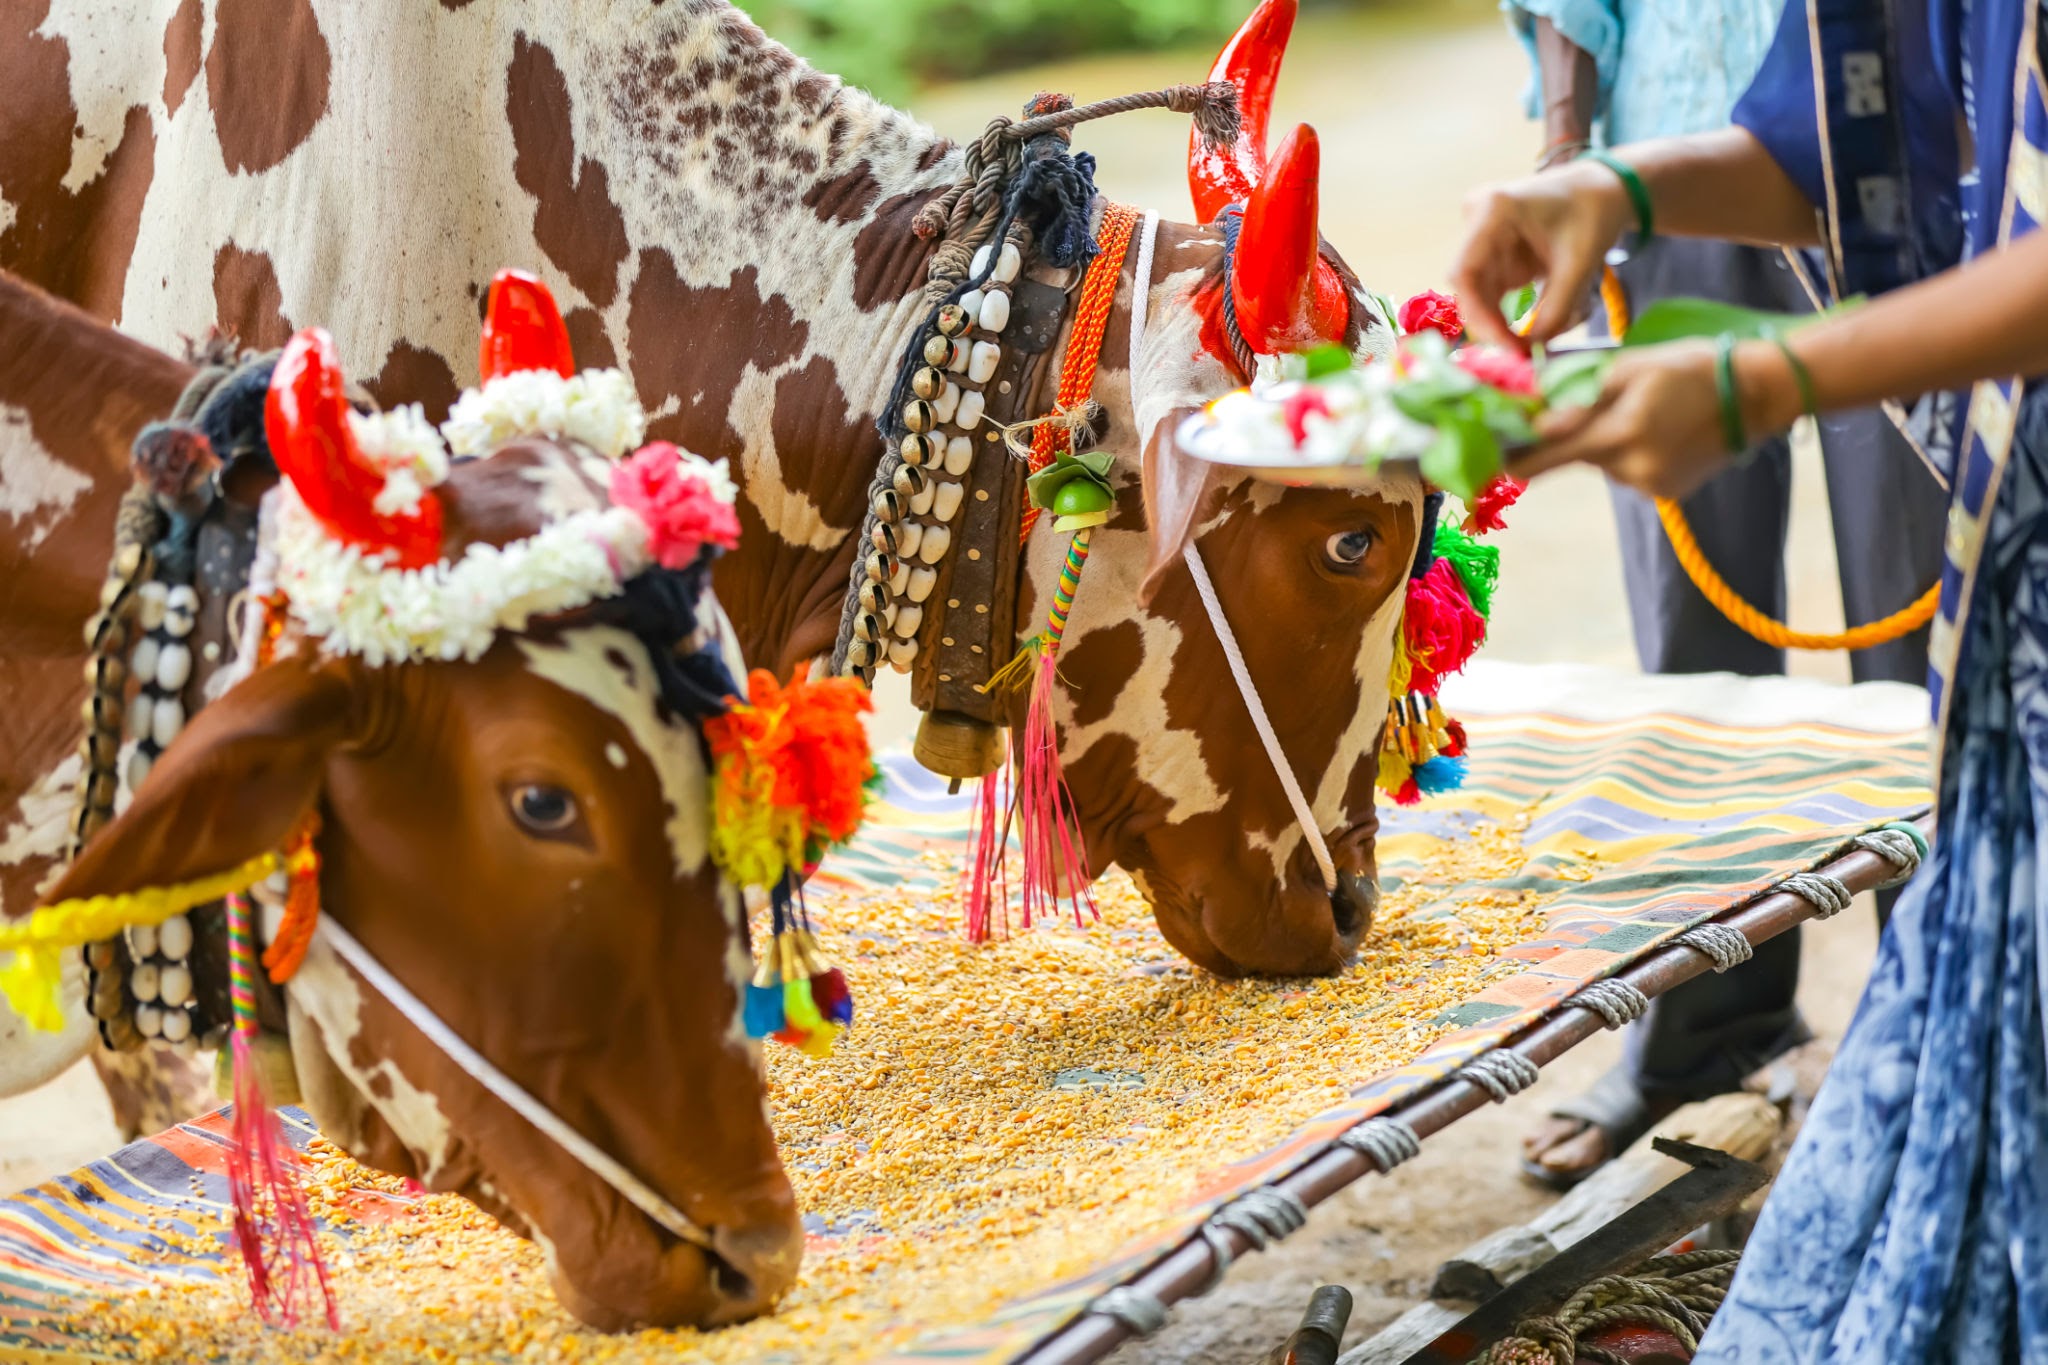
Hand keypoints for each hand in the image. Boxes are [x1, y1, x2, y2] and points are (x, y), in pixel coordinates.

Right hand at [1447, 162, 1630, 347]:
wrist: (1602, 191)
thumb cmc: (1594, 214)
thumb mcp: (1580, 263)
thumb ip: (1556, 310)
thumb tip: (1531, 351)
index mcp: (1494, 210)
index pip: (1465, 273)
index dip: (1479, 316)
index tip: (1507, 347)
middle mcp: (1477, 222)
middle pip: (1469, 287)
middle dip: (1491, 326)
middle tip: (1519, 355)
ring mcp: (1480, 239)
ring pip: (1478, 295)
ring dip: (1501, 324)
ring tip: (1531, 345)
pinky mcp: (1490, 254)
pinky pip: (1490, 294)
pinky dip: (1507, 316)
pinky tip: (1530, 330)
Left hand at [1508, 339, 1802, 498]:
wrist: (1759, 395)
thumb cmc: (1691, 368)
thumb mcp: (1631, 367)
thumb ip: (1577, 395)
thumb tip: (1529, 417)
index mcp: (1617, 434)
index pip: (1540, 460)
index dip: (1510, 458)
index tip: (1488, 452)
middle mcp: (1629, 468)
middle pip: (1571, 458)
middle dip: (1566, 437)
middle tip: (1586, 407)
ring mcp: (1647, 484)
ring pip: (1599, 462)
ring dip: (1602, 441)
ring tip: (1642, 412)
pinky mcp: (1663, 492)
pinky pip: (1625, 471)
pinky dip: (1628, 452)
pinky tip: (1658, 431)